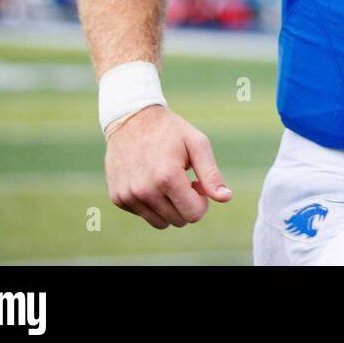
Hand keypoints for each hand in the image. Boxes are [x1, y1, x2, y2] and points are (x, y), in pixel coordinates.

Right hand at [105, 105, 231, 228]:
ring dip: (169, 207)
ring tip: (168, 181)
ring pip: (160, 223)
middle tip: (184, 180)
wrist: (131, 119)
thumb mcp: (197, 144)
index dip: (201, 201)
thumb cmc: (170, 131)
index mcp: (167, 178)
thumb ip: (211, 174)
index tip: (196, 182)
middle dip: (186, 204)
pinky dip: (152, 203)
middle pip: (179, 221)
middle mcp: (144, 191)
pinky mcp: (117, 198)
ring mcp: (128, 196)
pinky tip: (150, 180)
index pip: (194, 214)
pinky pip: (144, 215)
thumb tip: (226, 198)